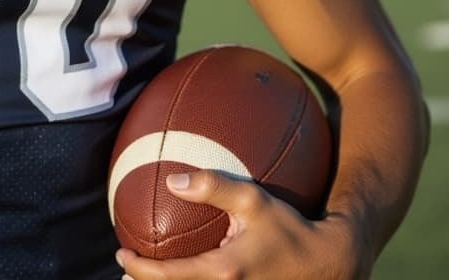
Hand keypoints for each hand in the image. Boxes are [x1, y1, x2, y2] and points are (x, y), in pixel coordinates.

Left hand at [115, 170, 367, 279]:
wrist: (328, 265)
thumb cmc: (289, 228)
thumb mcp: (253, 200)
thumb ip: (213, 186)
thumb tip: (173, 179)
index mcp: (223, 272)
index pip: (169, 276)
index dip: (140, 269)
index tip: (120, 255)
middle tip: (125, 273)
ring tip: (143, 279)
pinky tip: (182, 277)